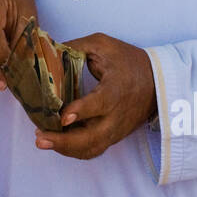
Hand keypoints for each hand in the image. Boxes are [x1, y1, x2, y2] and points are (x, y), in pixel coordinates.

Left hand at [34, 32, 156, 159]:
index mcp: (116, 90)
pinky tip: (56, 143)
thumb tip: (48, 51)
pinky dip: (73, 151)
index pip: (100, 104)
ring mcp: (115, 129)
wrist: (157, 82)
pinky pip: (93, 150)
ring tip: (42, 141)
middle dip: (64, 141)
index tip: (63, 117)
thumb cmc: (128, 61)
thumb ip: (75, 47)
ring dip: (65, 149)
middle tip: (40, 138)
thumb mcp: (103, 45)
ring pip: (91, 148)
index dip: (82, 111)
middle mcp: (117, 115)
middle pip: (92, 137)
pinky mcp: (113, 137)